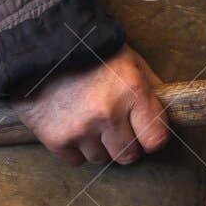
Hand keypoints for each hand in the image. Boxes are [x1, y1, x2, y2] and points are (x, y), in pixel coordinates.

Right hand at [10, 46, 169, 167]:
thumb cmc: (90, 50)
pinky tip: (71, 123)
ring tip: (88, 118)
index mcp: (132, 92)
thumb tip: (165, 113)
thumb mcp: (130, 59)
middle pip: (128, 155)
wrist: (39, 45)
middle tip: (114, 124)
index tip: (144, 131)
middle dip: (125, 143)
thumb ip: (150, 87)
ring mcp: (80, 129)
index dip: (151, 136)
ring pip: (101, 159)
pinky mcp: (55, 139)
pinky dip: (75, 147)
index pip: (155, 140)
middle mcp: (108, 114)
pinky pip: (76, 160)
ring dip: (98, 145)